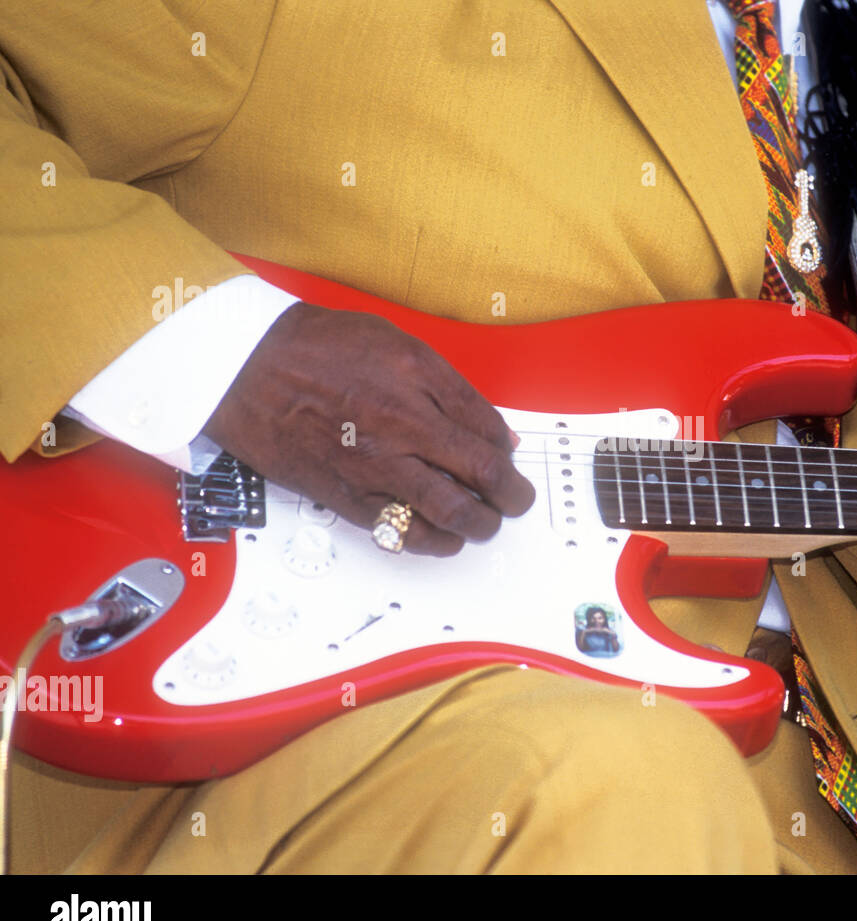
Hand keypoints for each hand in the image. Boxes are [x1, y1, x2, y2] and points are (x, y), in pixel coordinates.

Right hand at [204, 302, 534, 554]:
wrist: (243, 367)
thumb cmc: (315, 348)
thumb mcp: (395, 343)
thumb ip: (447, 387)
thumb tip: (491, 430)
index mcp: (418, 381)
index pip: (489, 431)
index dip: (509, 453)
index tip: (510, 460)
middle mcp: (401, 426)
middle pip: (482, 475)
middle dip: (511, 495)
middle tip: (514, 500)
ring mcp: (374, 465)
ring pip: (449, 512)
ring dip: (478, 525)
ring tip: (483, 523)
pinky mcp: (345, 495)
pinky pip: (400, 531)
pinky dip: (431, 540)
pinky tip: (441, 537)